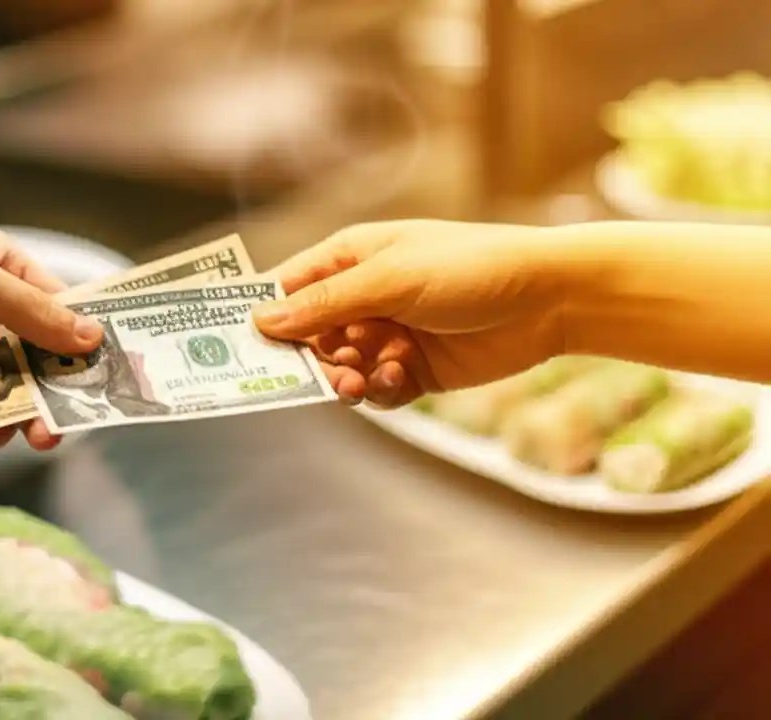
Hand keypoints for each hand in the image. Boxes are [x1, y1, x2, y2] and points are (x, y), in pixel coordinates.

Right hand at [253, 220, 568, 407]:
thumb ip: (324, 304)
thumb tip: (261, 320)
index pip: (289, 289)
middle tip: (328, 372)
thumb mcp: (388, 280)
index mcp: (351, 259)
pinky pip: (378, 390)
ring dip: (347, 379)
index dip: (267, 317)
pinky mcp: (416, 369)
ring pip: (342, 369)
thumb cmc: (470, 268)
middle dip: (312, 358)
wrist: (551, 298)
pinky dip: (382, 390)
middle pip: (310, 338)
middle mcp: (364, 296)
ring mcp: (389, 334)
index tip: (241, 349)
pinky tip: (401, 377)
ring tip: (362, 382)